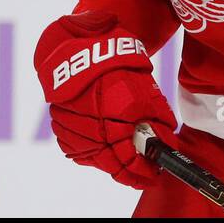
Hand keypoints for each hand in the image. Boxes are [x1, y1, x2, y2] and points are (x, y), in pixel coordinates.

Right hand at [34, 10, 176, 188]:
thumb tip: (164, 145)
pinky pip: (76, 147)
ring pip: (93, 157)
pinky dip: (91, 150)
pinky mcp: (60, 124)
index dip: (142, 172)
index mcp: (114, 122)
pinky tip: (103, 144)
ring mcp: (72, 128)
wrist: (85, 47)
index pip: (128, 162)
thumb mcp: (147, 93)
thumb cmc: (119, 68)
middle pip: (110, 164)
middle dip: (128, 169)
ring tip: (124, 157)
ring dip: (109, 159)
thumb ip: (157, 122)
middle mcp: (91, 128)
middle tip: (142, 171)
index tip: (153, 175)